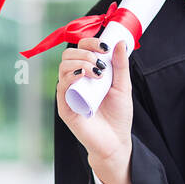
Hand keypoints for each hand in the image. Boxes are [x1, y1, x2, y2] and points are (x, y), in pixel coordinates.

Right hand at [56, 37, 133, 183]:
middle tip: (101, 64)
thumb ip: (120, 65)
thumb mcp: (123, 86)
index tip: (104, 47)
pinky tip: (83, 75)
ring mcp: (68, 93)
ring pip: (63, 67)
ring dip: (81, 63)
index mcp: (87, 73)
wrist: (115, 141)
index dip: (90, 43)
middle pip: (68, 55)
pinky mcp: (65, 107)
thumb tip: (119, 42)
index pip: (80, 49)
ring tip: (97, 73)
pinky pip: (61, 86)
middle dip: (85, 53)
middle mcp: (75, 81)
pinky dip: (71, 76)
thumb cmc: (118, 115)